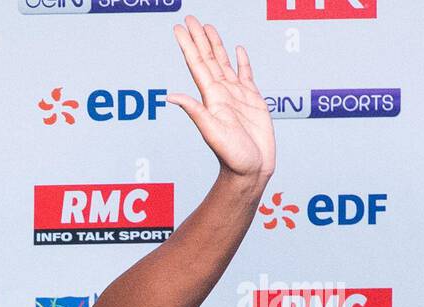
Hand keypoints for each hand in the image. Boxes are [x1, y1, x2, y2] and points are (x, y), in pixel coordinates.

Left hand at [167, 15, 275, 184]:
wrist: (251, 171)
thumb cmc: (232, 156)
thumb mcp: (211, 132)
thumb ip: (195, 112)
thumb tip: (170, 97)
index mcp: (211, 97)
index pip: (197, 65)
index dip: (188, 45)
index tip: (180, 27)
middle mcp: (221, 93)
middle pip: (208, 59)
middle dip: (199, 38)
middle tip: (190, 18)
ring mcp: (237, 96)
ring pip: (224, 63)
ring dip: (216, 45)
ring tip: (208, 27)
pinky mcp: (253, 101)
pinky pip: (246, 75)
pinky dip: (242, 62)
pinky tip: (238, 50)